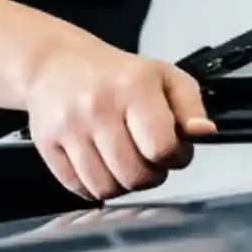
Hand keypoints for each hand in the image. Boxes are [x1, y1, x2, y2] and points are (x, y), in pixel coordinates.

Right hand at [24, 40, 216, 200]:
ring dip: (122, 183)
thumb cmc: (115, 74)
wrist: (56, 63)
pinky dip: (95, 185)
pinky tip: (100, 163)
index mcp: (133, 87)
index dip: (175, 157)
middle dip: (150, 174)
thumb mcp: (164, 77)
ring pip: (107, 188)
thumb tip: (204, 132)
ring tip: (123, 160)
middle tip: (147, 156)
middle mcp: (99, 106)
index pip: (162, 147)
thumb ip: (191, 106)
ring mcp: (70, 127)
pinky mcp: (47, 144)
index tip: (173, 149)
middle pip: (135, 176)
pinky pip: (79, 189)